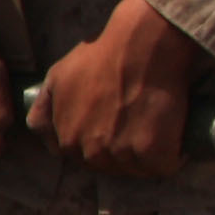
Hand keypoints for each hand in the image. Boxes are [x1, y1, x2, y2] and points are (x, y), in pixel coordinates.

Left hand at [33, 0, 209, 180]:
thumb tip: (42, 132)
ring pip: (136, 170)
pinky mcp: (151, 153)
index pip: (79, 158)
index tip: (112, 127)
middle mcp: (89, 152)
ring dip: (147, 156)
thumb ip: (44, 109)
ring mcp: (120, 155)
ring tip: (156, 125)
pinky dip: (172, 154)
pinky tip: (173, 135)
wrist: (140, 45)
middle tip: (137, 123)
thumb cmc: (101, 55)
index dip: (97, 142)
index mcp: (66, 140)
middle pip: (108, 166)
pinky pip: (163, 166)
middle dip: (121, 151)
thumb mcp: (57, 78)